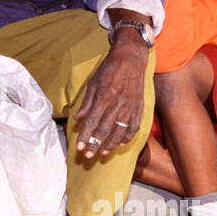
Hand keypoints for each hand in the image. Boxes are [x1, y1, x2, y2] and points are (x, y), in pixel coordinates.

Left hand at [72, 33, 147, 158]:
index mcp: (103, 97)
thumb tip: (77, 119)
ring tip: (103, 152)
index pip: (92, 122)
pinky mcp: (139, 107)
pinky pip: (134, 126)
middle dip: (95, 144)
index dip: (85, 136)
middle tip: (88, 156)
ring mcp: (129, 107)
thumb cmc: (109, 70)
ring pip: (119, 131)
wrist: (130, 59)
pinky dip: (127, 136)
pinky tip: (121, 143)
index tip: (79, 147)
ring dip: (110, 144)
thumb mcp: (93, 83)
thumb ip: (86, 103)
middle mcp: (117, 104)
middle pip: (104, 130)